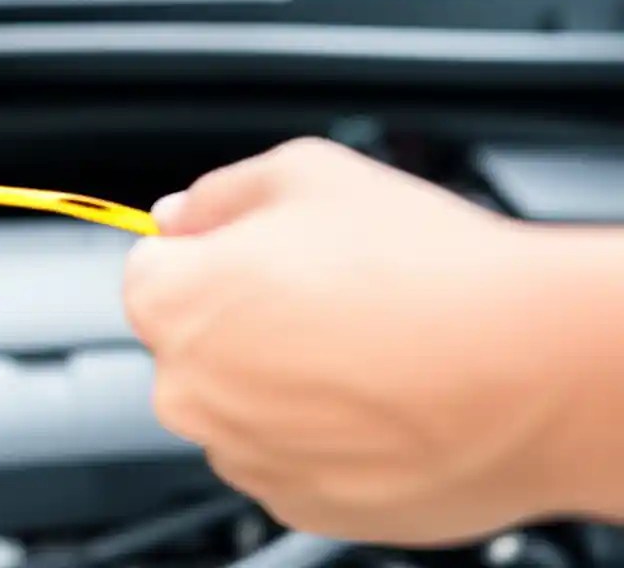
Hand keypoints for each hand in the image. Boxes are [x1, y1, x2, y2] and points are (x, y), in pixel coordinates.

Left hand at [124, 138, 577, 545]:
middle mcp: (187, 390)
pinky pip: (286, 457)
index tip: (249, 250)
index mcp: (172, 303)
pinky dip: (317, 433)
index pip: (148, 269)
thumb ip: (218, 194)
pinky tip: (379, 399)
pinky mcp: (296, 503)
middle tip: (325, 293)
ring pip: (239, 404)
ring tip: (366, 347)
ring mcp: (241, 455)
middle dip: (238, 317)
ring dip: (278, 380)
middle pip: (191, 342)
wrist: (528, 371)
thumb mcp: (306, 173)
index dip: (202, 250)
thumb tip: (177, 216)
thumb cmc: (422, 271)